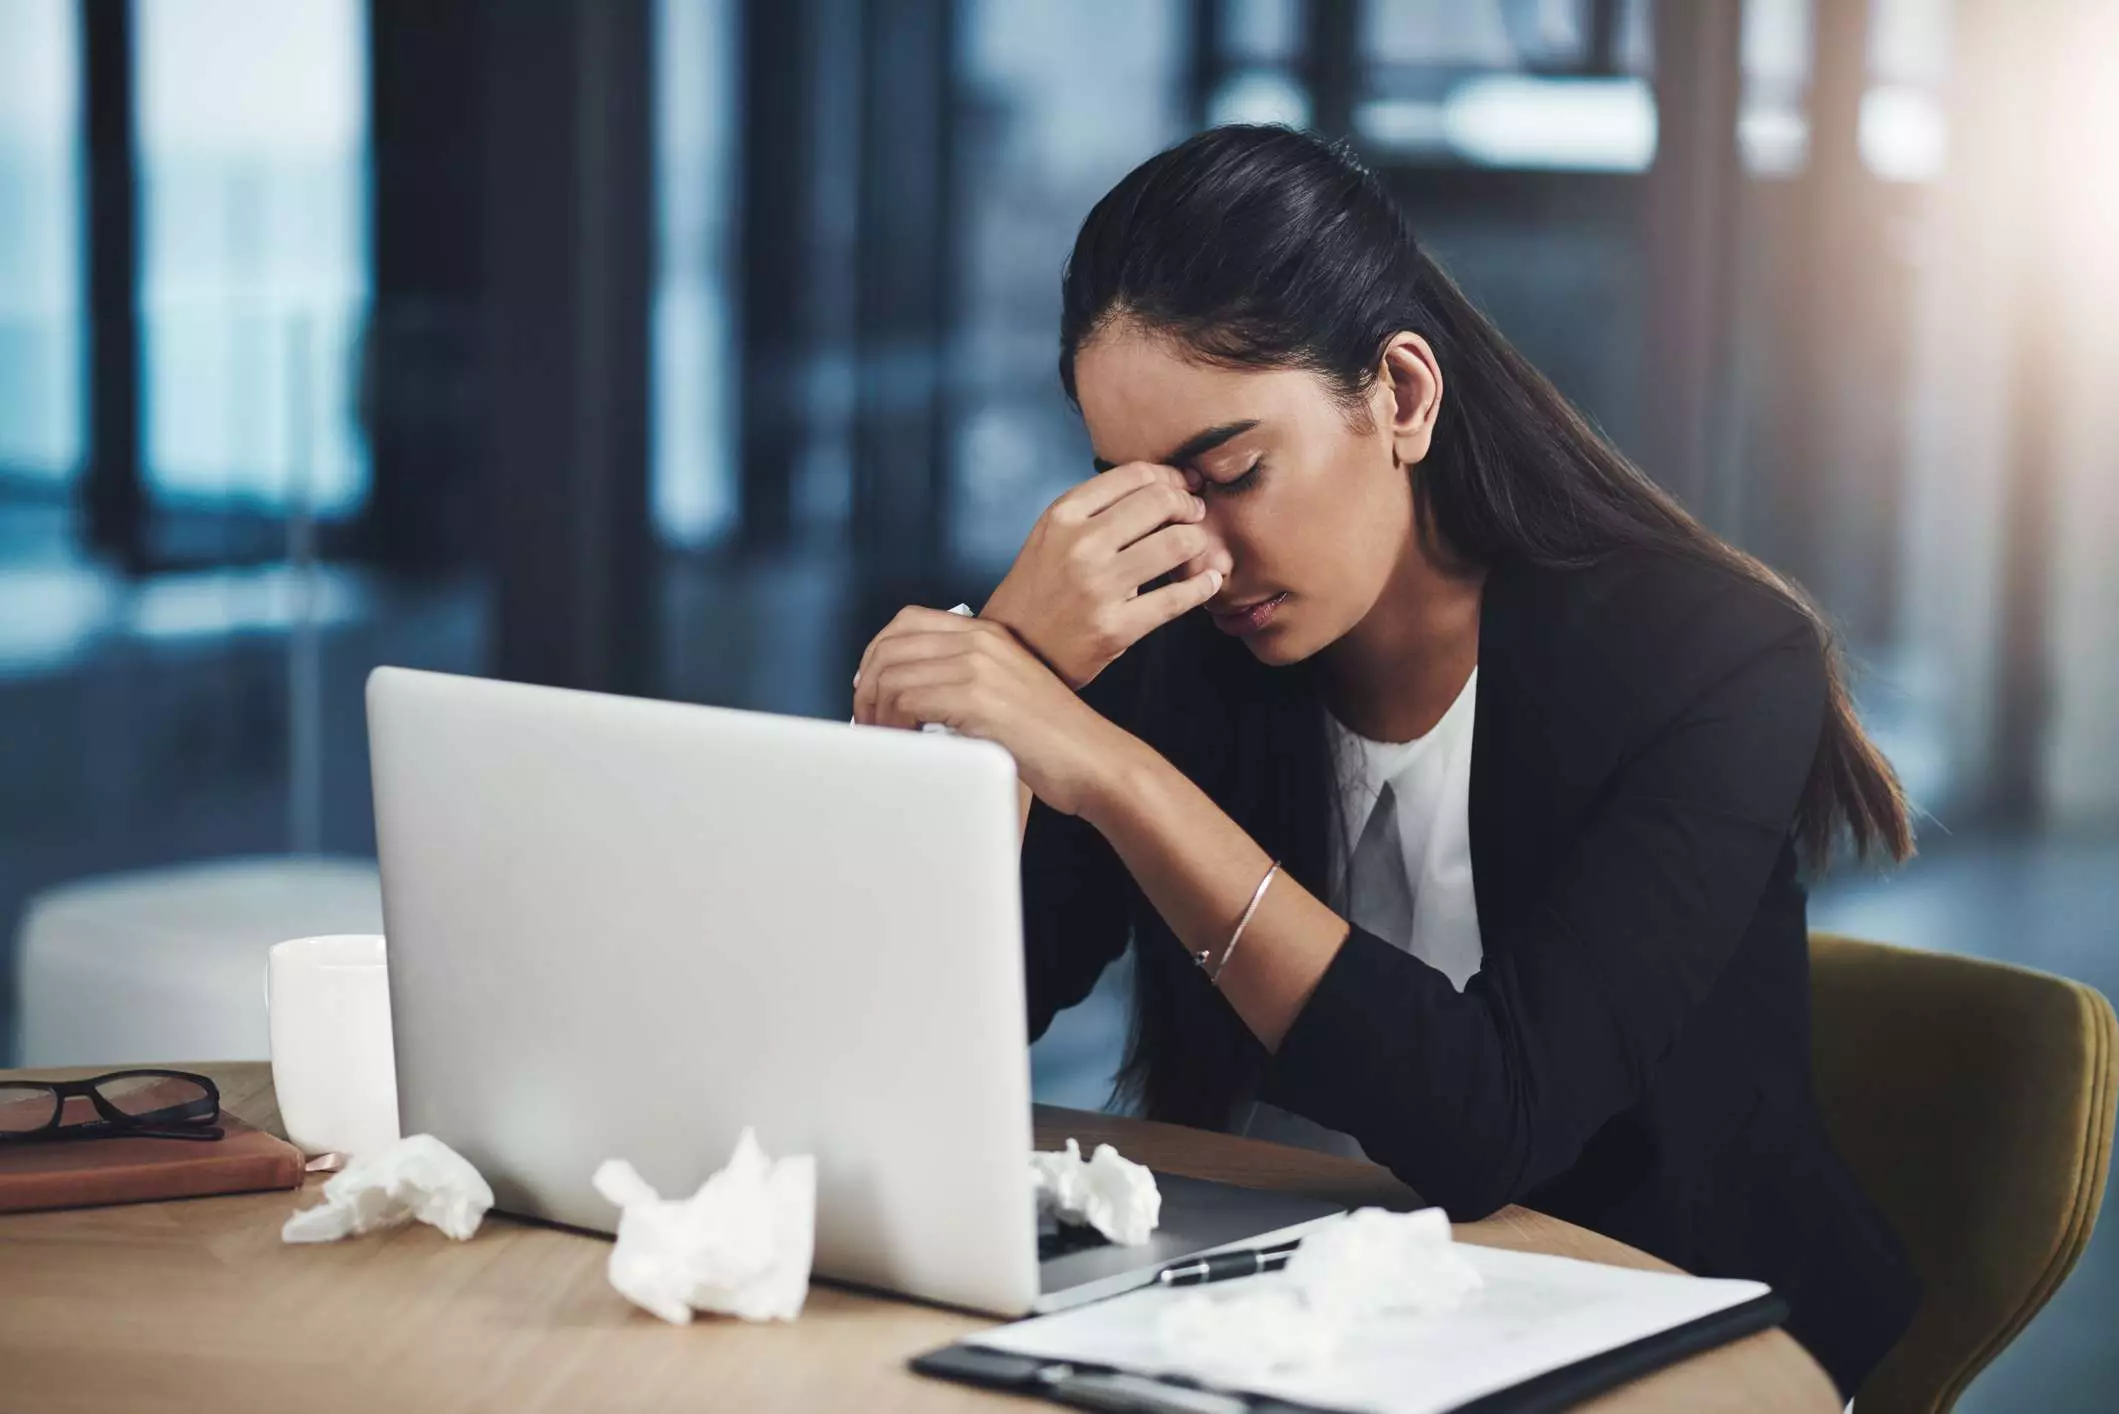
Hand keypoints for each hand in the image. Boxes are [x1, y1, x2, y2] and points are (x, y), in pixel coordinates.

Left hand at [852, 606, 1131, 815]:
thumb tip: (906, 694)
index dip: (876, 652)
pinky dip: (893, 725)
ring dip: (875, 711)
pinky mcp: (975, 697)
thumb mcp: (1008, 690)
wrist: (1095, 761)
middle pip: (890, 645)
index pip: (907, 621)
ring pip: (891, 674)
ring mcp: (978, 666)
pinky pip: (906, 700)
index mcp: (988, 634)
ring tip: (884, 739)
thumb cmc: (1055, 739)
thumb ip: (965, 679)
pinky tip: (905, 744)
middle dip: (867, 685)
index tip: (870, 686)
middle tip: (866, 719)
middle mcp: (981, 641)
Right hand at [979, 463, 1228, 688]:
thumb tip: (1164, 486)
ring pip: (1176, 544)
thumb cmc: (1040, 587)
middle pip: (1160, 502)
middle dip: (1188, 504)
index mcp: (1063, 515)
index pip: (1134, 476)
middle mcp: (1080, 545)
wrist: (1016, 647)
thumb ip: (1098, 508)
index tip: (1183, 485)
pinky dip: (1203, 585)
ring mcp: (1098, 587)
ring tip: (1198, 547)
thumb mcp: (1053, 533)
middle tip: (1194, 515)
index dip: (1170, 476)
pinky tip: (1210, 580)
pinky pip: (1176, 599)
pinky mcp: (1115, 627)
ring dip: (1199, 541)